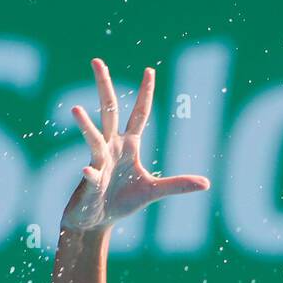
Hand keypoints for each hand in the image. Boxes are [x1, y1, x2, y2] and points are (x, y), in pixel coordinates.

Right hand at [60, 58, 208, 231]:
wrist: (95, 221)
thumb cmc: (121, 202)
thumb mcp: (153, 191)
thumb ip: (177, 185)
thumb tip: (207, 183)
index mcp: (128, 145)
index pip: (138, 114)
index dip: (145, 94)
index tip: (149, 70)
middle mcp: (111, 148)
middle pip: (109, 111)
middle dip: (104, 86)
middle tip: (96, 61)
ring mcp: (98, 163)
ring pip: (93, 139)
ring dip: (85, 126)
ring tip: (76, 110)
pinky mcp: (90, 184)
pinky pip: (90, 176)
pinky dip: (89, 174)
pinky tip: (87, 172)